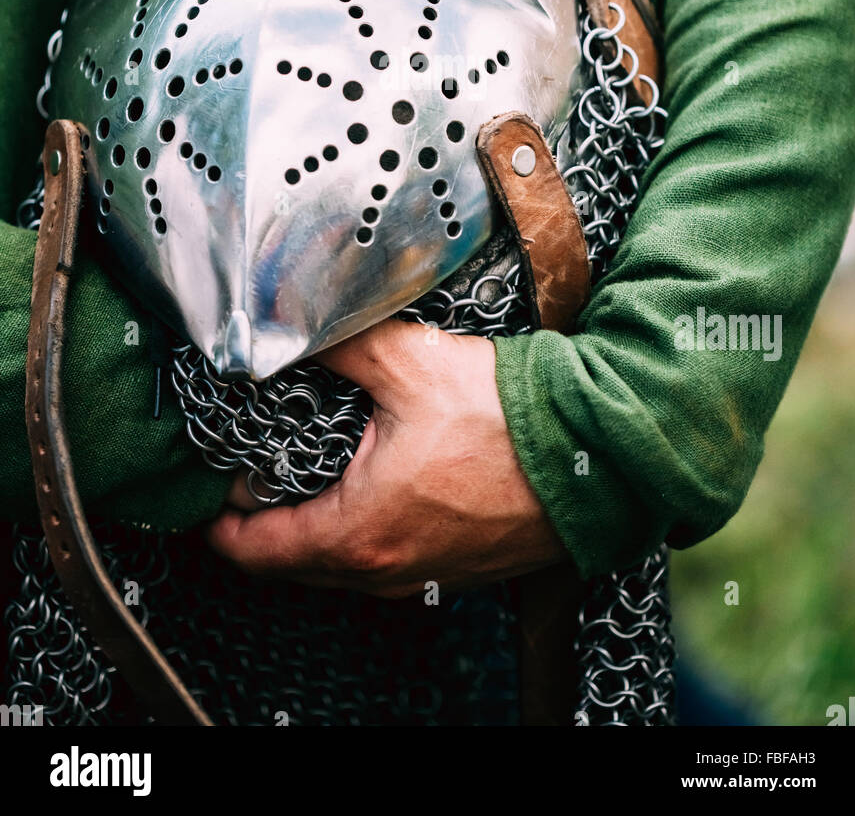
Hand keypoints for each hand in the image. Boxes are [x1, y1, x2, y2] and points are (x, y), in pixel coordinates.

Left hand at [206, 318, 566, 596]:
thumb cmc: (506, 419)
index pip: (253, 550)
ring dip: (313, 526)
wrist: (595, 455)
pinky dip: (360, 530)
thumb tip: (292, 325)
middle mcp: (383, 570)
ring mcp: (421, 576)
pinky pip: (383, 560)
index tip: (213, 484)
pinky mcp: (454, 567)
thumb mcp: (411, 363)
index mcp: (357, 531)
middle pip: (290, 564)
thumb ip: (341, 342)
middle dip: (262, 523)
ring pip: (338, 565)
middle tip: (252, 472)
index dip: (220, 518)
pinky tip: (371, 482)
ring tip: (307, 471)